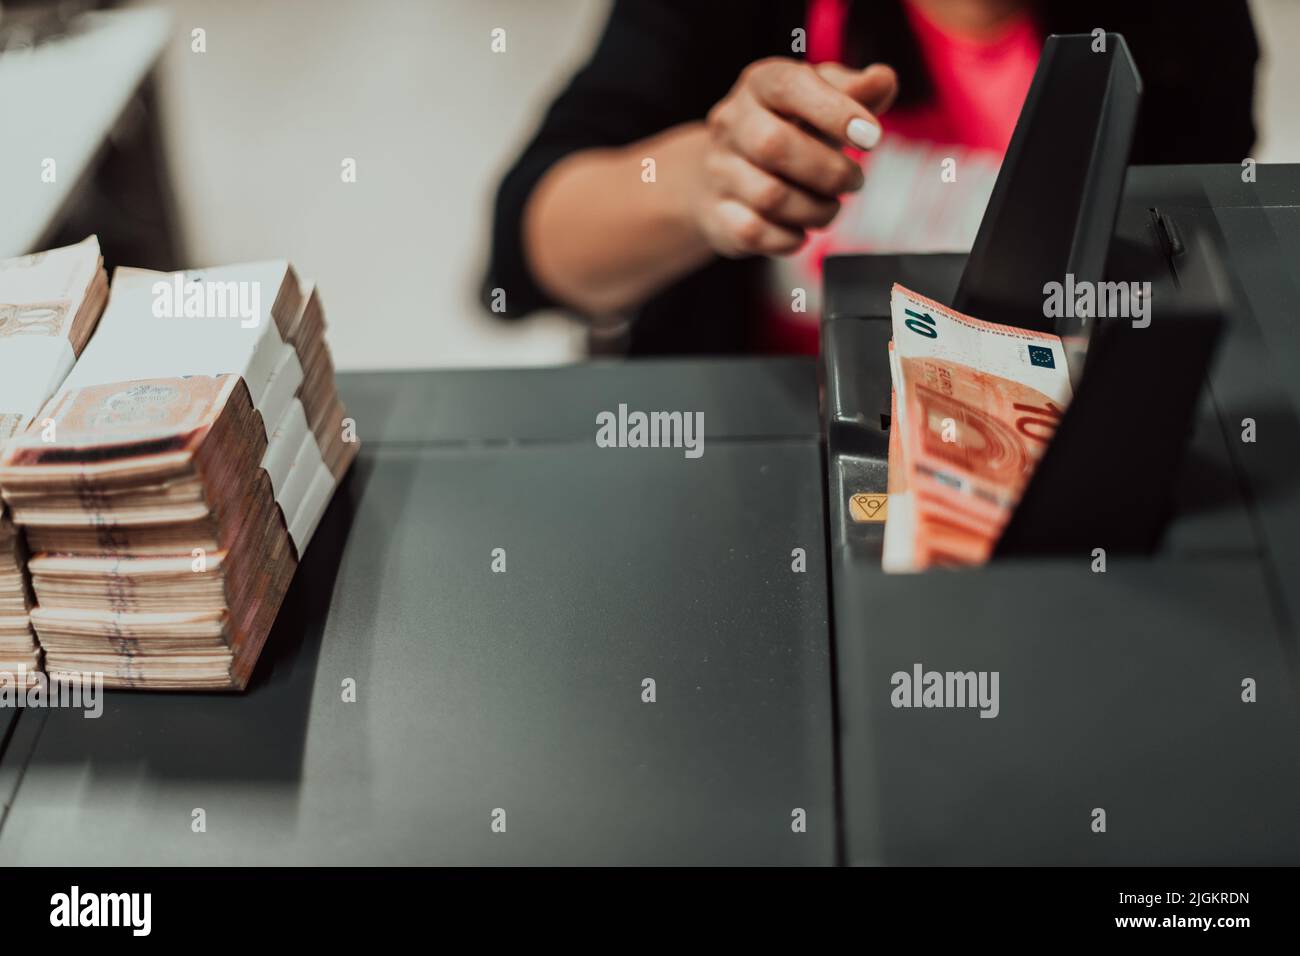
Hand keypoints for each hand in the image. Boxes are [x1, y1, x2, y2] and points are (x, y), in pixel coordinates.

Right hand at [691, 59, 897, 256]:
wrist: (723, 172)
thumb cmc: (786, 130)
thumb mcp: (821, 102)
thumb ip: (856, 91)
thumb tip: (883, 81)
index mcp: (760, 85)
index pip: (790, 86)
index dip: (835, 111)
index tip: (872, 137)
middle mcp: (731, 123)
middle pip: (775, 146)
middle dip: (829, 171)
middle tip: (854, 181)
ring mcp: (719, 170)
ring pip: (770, 197)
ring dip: (817, 210)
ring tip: (830, 206)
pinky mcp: (718, 214)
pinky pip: (755, 233)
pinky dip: (790, 238)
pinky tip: (801, 230)